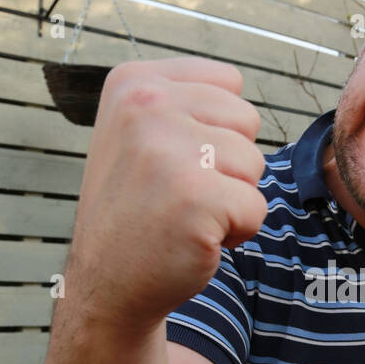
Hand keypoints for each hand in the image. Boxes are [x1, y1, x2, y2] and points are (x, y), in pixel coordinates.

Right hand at [67, 57, 267, 330]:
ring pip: (255, 163)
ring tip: (185, 212)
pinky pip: (257, 207)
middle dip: (229, 163)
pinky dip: (237, 231)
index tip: (173, 158)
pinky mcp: (196, 197)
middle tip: (180, 191)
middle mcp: (146, 105)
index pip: (228, 82)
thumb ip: (182, 101)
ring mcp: (169, 150)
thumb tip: (235, 84)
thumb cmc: (137, 208)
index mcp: (133, 81)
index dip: (218, 127)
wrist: (107, 282)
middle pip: (247, 120)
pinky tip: (194, 237)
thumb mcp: (137, 132)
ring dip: (232, 197)